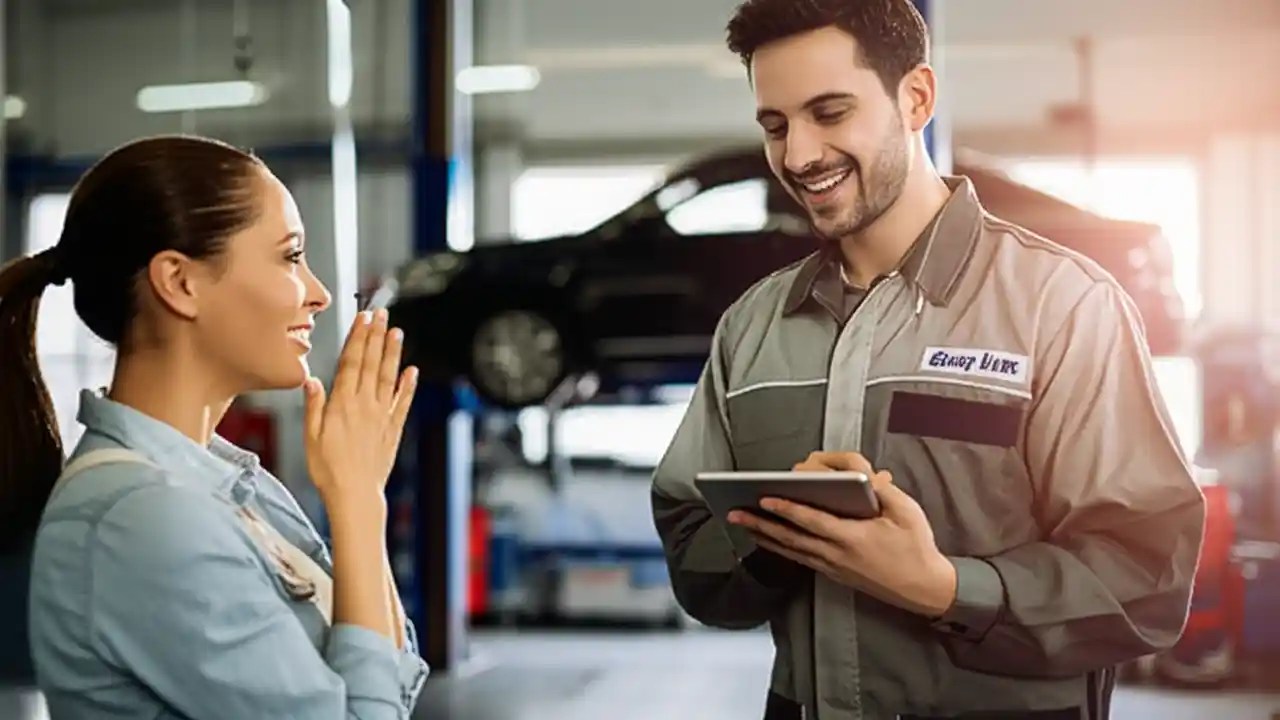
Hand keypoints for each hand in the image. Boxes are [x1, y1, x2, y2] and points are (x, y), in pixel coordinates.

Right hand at [303, 309, 417, 511]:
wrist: (355, 495)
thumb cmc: (328, 470)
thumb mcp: (311, 437)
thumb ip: (314, 406)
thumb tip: (312, 379)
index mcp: (341, 404)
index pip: (351, 363)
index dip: (357, 338)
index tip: (362, 318)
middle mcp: (364, 405)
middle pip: (371, 363)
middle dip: (376, 336)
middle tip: (381, 313)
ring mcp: (381, 416)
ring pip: (388, 377)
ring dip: (392, 353)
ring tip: (397, 332)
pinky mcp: (393, 429)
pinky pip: (402, 403)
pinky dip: (408, 386)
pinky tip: (412, 371)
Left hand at [728, 452, 956, 617]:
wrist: (926, 589)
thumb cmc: (917, 548)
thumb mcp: (906, 512)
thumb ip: (882, 490)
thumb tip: (864, 473)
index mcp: (853, 538)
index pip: (812, 520)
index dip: (787, 508)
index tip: (765, 497)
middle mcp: (837, 555)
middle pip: (791, 538)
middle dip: (760, 523)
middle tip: (734, 511)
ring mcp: (833, 567)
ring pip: (791, 550)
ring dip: (764, 536)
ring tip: (741, 523)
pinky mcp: (835, 574)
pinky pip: (801, 559)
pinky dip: (781, 548)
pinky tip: (768, 539)